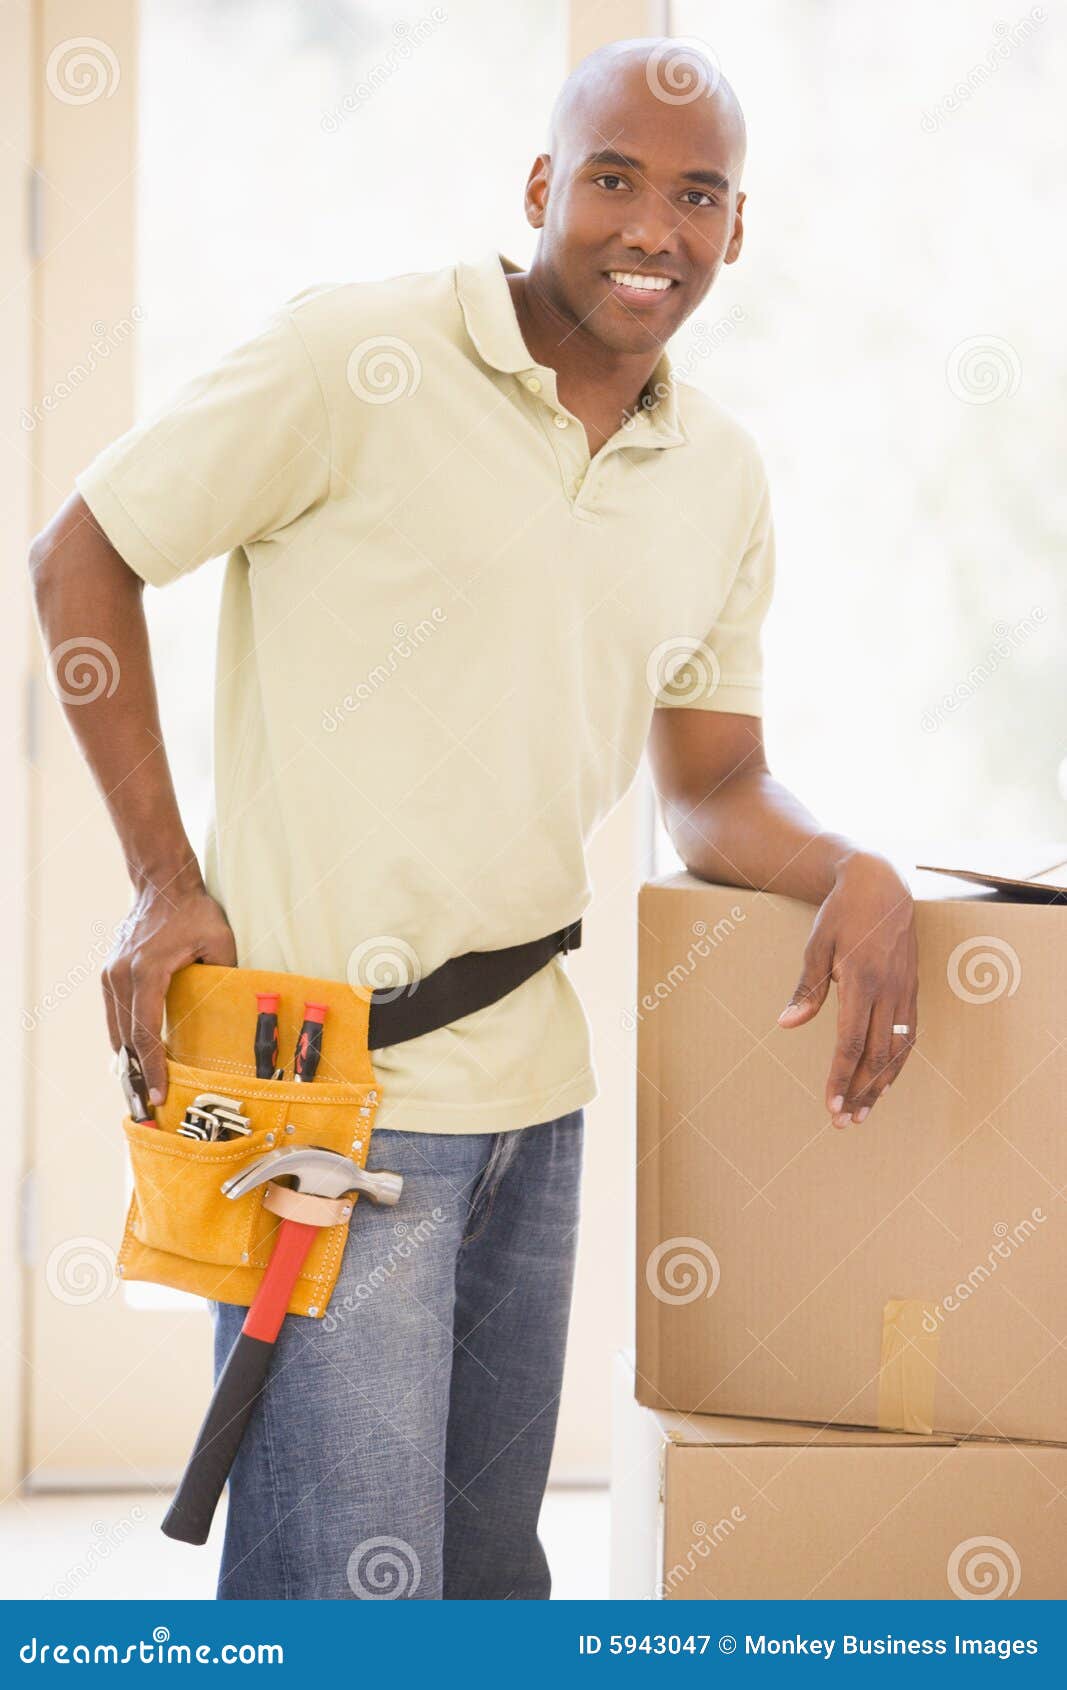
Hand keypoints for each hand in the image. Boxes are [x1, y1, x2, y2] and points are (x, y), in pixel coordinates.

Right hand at [102, 867, 236, 1106]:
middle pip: (126, 1037)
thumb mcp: (220, 940)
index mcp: (147, 971)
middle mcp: (121, 976)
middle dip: (136, 1075)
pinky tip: (132, 1061)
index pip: (147, 1030)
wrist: (162, 883)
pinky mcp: (109, 974)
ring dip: (126, 1061)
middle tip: (147, 1109)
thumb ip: (225, 975)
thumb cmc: (195, 911)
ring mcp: (110, 975)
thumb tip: (232, 1012)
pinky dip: (122, 1039)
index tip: (159, 1094)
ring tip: (138, 1093)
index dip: (153, 1067)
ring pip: (115, 1029)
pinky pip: (114, 1015)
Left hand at [777, 852, 917, 1126]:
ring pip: (898, 1051)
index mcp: (861, 980)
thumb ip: (807, 989)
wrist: (883, 884)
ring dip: (880, 1086)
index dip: (841, 1078)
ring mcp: (906, 991)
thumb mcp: (817, 945)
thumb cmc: (843, 913)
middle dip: (859, 1093)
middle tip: (843, 1123)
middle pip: (877, 1056)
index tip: (831, 1107)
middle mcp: (889, 990)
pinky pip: (909, 1037)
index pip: (851, 1042)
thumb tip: (787, 1025)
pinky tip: (885, 1082)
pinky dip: (898, 1064)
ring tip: (863, 1114)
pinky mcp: (913, 990)